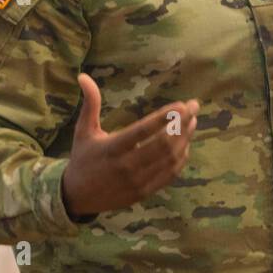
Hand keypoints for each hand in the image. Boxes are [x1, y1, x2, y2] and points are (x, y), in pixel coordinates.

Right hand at [61, 74, 198, 219]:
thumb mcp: (83, 130)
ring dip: (185, 138)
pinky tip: (186, 143)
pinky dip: (181, 158)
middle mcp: (126, 166)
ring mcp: (137, 181)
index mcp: (112, 148)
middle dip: (182, 123)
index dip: (165, 117)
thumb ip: (90, 103)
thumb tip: (83, 76)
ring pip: (170, 159)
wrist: (78, 197)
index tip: (182, 104)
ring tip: (193, 121)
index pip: (143, 130)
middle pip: (163, 144)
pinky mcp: (144, 192)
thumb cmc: (82, 158)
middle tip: (194, 106)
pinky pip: (169, 174)